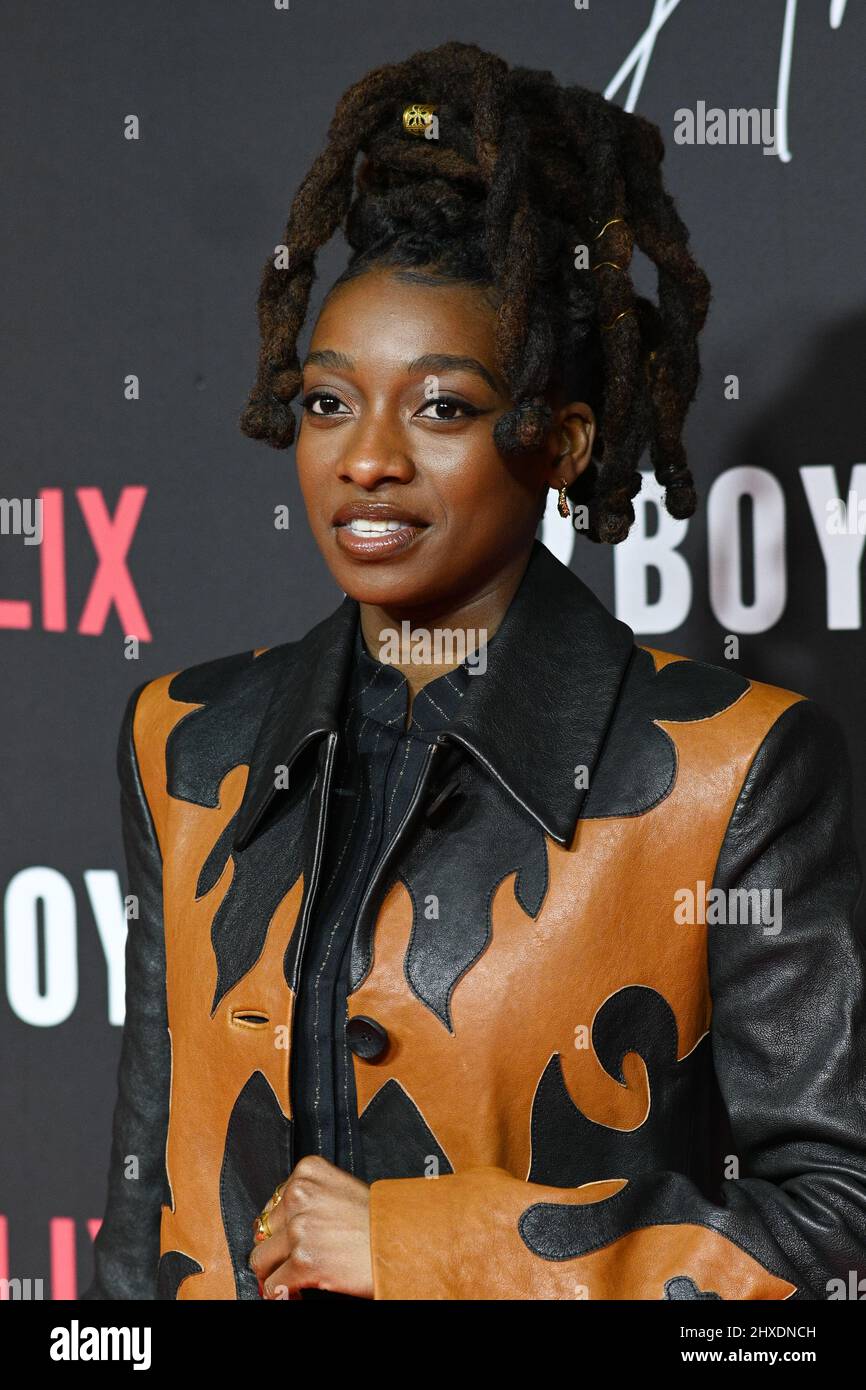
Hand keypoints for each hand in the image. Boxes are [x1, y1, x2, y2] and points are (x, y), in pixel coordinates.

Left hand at [248, 1155, 373, 1298]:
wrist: (403, 1240)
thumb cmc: (380, 1218)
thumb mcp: (341, 1189)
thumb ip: (310, 1199)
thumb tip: (282, 1228)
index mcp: (307, 1171)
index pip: (274, 1203)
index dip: (282, 1228)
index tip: (291, 1240)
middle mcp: (299, 1196)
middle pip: (264, 1230)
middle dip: (278, 1249)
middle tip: (297, 1260)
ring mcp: (299, 1228)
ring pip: (261, 1259)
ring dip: (277, 1271)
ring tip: (296, 1276)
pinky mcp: (303, 1261)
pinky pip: (274, 1285)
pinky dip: (283, 1292)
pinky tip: (298, 1290)